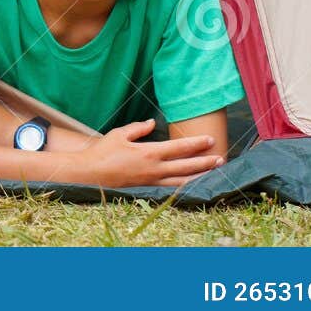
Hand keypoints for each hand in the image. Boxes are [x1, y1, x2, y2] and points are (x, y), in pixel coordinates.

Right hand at [76, 119, 222, 187]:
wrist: (90, 173)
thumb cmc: (103, 151)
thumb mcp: (120, 134)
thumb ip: (139, 128)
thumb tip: (152, 123)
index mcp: (149, 152)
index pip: (179, 147)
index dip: (196, 143)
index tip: (209, 140)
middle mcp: (154, 168)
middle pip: (186, 166)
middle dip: (205, 162)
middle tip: (221, 158)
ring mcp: (151, 180)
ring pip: (182, 180)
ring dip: (199, 176)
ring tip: (213, 173)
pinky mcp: (147, 188)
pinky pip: (170, 188)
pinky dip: (184, 186)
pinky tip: (192, 184)